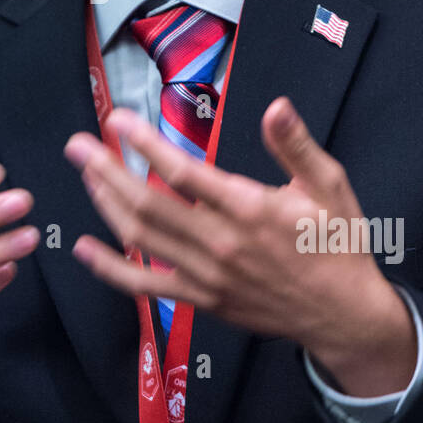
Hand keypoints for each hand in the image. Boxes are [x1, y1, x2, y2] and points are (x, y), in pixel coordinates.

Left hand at [64, 98, 416, 396]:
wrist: (344, 315)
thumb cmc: (337, 243)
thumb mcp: (329, 185)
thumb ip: (296, 145)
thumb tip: (276, 107)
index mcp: (249, 208)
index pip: (182, 172)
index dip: (144, 143)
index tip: (117, 119)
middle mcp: (220, 242)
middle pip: (148, 203)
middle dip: (107, 170)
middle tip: (78, 144)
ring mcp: (207, 275)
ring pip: (141, 239)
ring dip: (106, 205)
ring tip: (86, 175)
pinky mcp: (202, 300)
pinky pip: (147, 286)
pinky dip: (111, 268)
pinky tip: (85, 249)